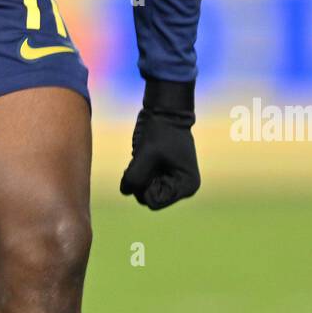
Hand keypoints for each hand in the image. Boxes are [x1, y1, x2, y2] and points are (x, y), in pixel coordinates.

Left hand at [120, 79, 199, 209]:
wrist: (165, 109)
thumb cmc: (160, 130)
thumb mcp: (146, 154)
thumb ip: (135, 177)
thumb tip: (126, 190)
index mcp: (186, 186)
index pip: (154, 202)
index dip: (142, 187)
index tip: (145, 166)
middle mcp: (182, 187)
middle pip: (149, 198)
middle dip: (139, 181)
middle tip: (142, 159)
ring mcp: (173, 181)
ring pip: (144, 190)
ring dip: (138, 175)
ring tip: (142, 156)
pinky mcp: (163, 173)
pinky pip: (144, 181)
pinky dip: (139, 171)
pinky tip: (141, 156)